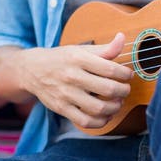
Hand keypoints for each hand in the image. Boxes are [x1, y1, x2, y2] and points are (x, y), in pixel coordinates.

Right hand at [18, 33, 132, 129]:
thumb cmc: (60, 58)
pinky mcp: (61, 108)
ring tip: (117, 102)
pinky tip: (105, 115)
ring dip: (115, 107)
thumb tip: (122, 38)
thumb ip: (103, 48)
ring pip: (98, 108)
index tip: (128, 75)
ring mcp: (65, 94)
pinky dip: (100, 122)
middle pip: (108, 89)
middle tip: (125, 89)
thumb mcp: (80, 49)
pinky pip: (85, 121)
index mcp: (78, 58)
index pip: (110, 68)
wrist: (32, 69)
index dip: (125, 74)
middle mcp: (72, 76)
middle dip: (123, 91)